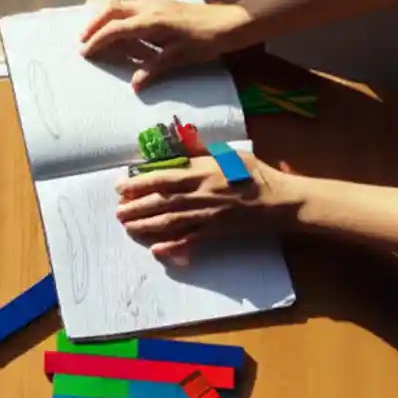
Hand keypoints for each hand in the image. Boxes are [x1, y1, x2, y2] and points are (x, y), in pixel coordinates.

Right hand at [79, 0, 252, 88]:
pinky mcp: (161, 4)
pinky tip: (122, 30)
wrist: (230, 22)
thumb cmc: (206, 41)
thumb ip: (155, 68)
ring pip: (122, 5)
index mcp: (152, 20)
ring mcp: (155, 3)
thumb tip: (135, 85)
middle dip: (95, 24)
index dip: (98, 40)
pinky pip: (133, 7)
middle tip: (84, 41)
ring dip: (106, 19)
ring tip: (97, 35)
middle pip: (112, 9)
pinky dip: (120, 17)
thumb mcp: (181, 57)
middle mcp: (150, 7)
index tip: (85, 52)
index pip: (117, 29)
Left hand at [115, 153, 299, 263]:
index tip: (121, 187)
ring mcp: (206, 214)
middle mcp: (200, 193)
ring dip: (145, 225)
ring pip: (169, 221)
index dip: (139, 183)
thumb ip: (202, 152)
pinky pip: (189, 240)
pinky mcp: (215, 231)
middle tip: (118, 212)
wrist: (279, 200)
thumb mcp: (229, 154)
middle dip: (136, 207)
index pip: (163, 177)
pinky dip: (172, 246)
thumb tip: (180, 147)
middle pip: (160, 201)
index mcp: (202, 171)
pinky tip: (156, 250)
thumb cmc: (255, 173)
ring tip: (128, 228)